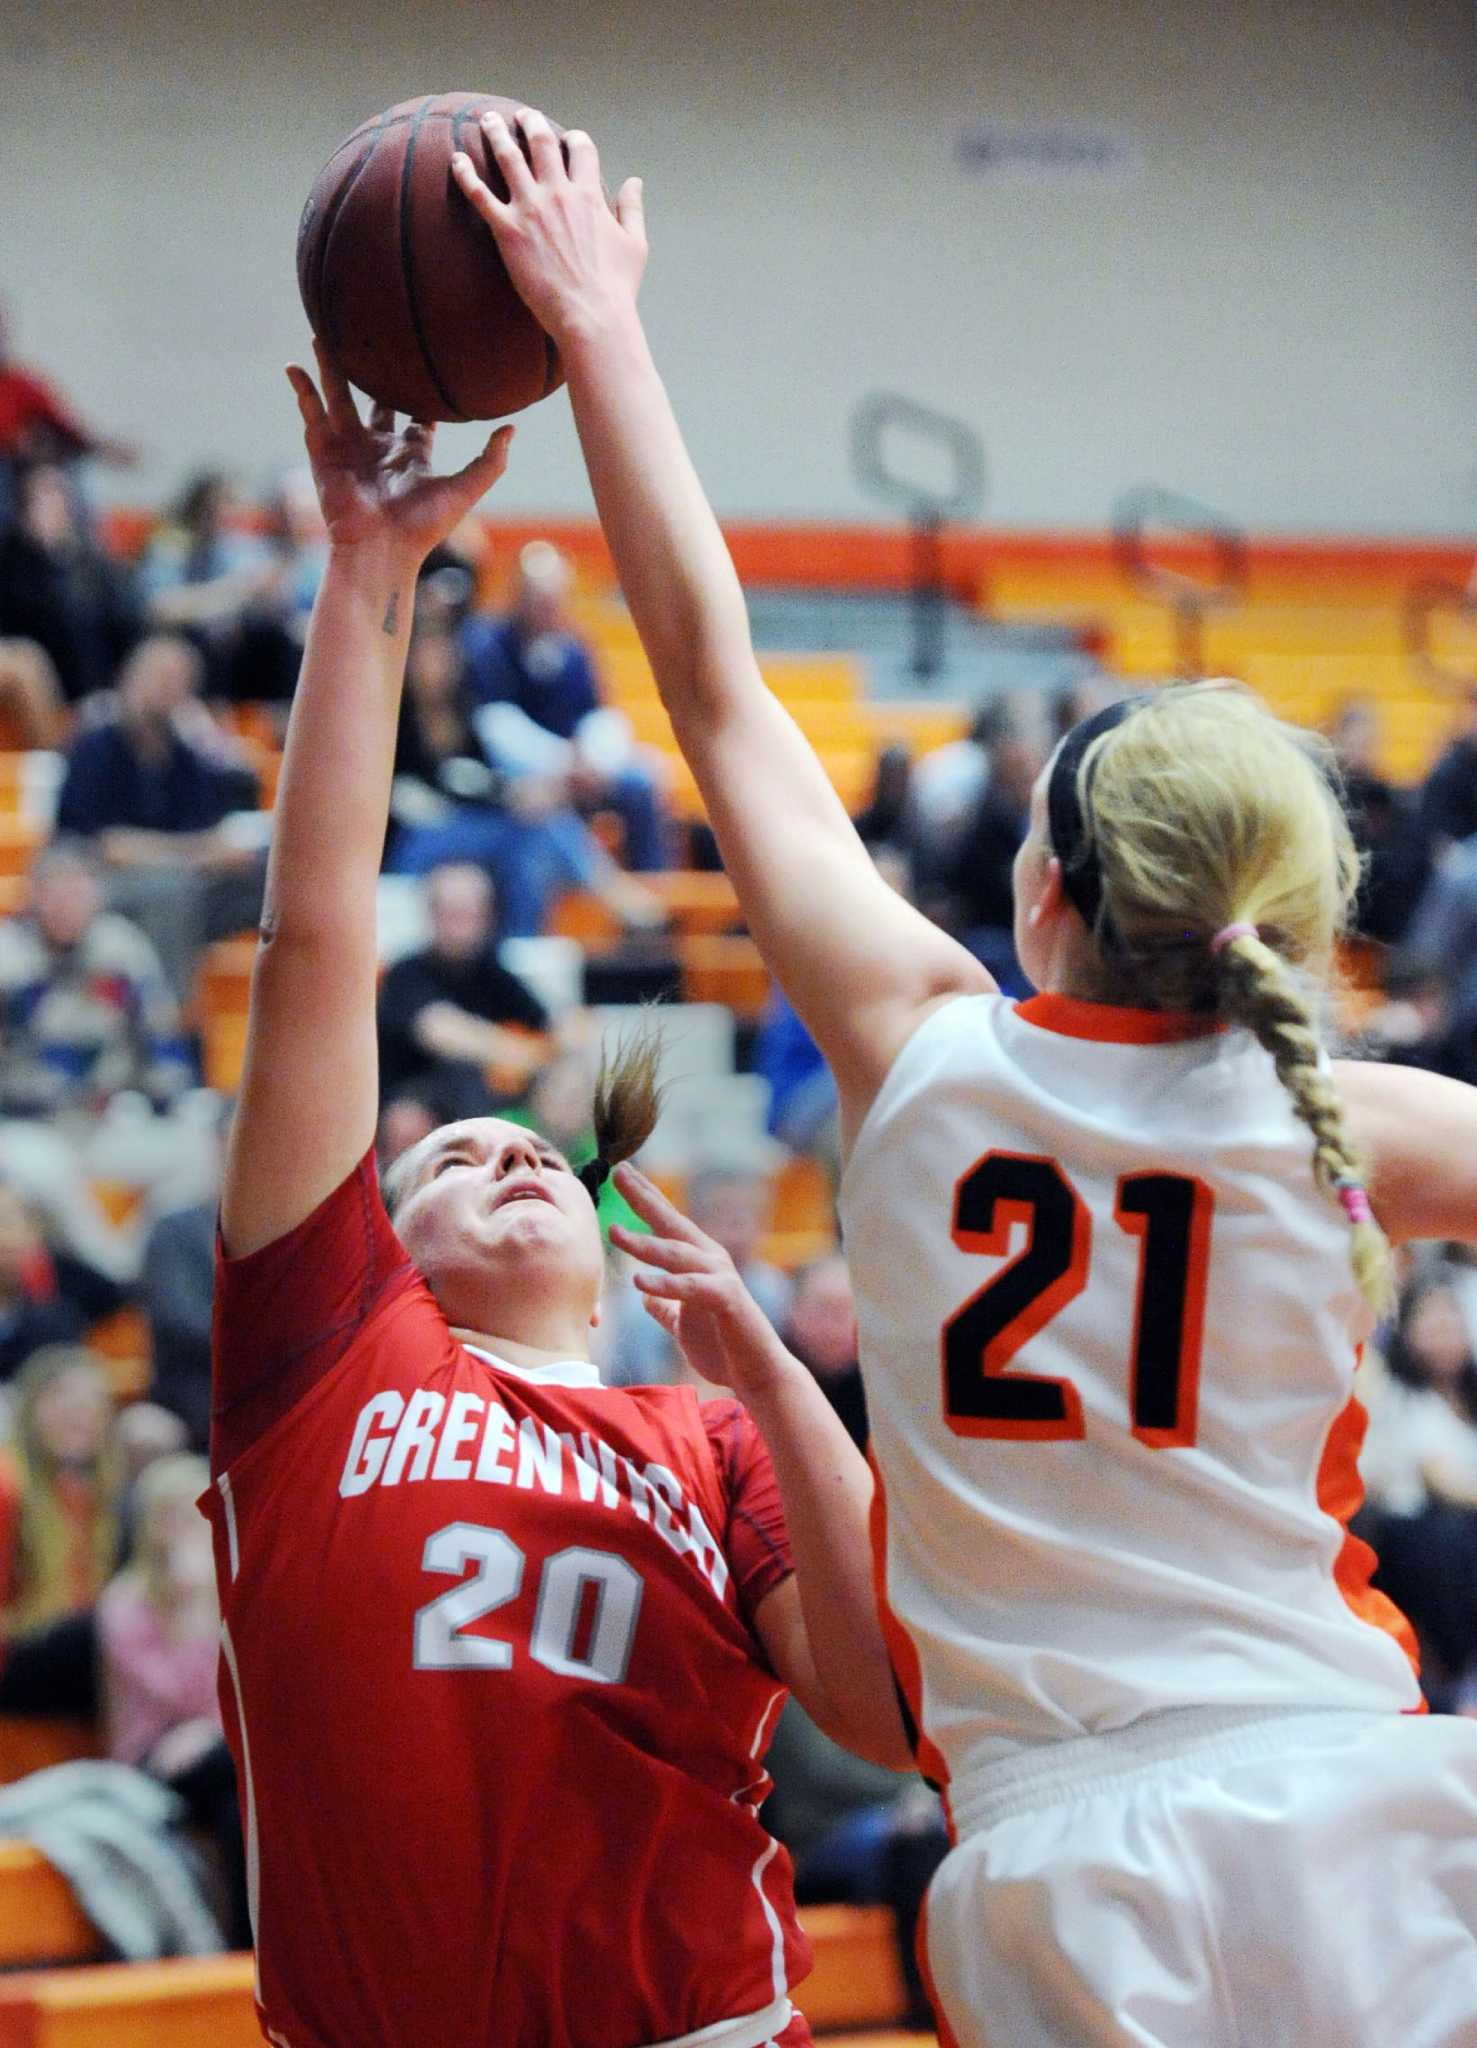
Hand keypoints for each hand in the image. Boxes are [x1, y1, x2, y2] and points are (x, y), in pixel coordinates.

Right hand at [285, 339, 512, 561]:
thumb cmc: (424, 526)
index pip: (417, 416)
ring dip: (330, 368)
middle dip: (374, 373)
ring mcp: (349, 449)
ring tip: (322, 335)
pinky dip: (302, 390)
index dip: (423, 392)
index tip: (428, 361)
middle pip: (375, 400)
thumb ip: (491, 460)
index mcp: (411, 455)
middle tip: (373, 339)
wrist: (381, 550)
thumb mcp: (466, 488)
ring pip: (339, 397)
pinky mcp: (324, 453)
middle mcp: (378, 448)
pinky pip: (311, 414)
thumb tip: (513, 428)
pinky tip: (293, 366)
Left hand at [451, 108, 646, 347]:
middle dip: (531, 123)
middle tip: (522, 115)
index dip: (574, 139)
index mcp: (589, 194)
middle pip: (541, 143)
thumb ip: (632, 209)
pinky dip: (465, 174)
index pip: (581, 150)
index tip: (568, 137)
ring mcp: (531, 209)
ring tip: (488, 120)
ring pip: (508, 158)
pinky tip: (455, 160)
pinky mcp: (508, 231)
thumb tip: (634, 182)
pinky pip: (480, 195)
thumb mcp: (635, 244)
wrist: (591, 315)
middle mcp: (558, 193)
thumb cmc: (616, 287)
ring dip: (496, 134)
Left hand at [609, 1164, 793, 1397]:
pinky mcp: (726, 1299)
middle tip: (618, 1173)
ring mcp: (720, 1276)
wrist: (758, 1373)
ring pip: (677, 1253)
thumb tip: (644, 1297)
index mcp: (698, 1260)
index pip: (666, 1222)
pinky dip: (666, 1284)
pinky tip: (639, 1281)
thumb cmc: (722, 1347)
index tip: (619, 1172)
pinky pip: (692, 1288)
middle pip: (672, 1222)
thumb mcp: (682, 1322)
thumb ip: (665, 1306)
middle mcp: (710, 1259)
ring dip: (645, 1243)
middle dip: (644, 1197)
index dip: (644, 1197)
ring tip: (614, 1233)